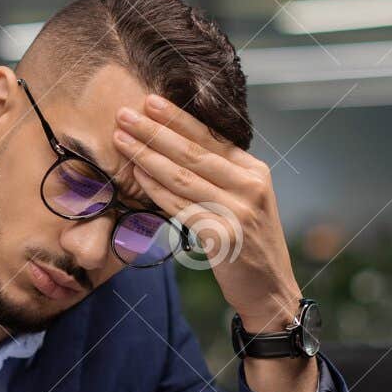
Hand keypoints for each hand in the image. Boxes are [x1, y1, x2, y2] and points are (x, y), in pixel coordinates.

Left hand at [112, 94, 301, 332]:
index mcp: (254, 171)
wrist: (270, 289)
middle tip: (124, 114)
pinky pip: (180, 207)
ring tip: (121, 139)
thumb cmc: (249, 244)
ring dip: (147, 155)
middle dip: (155, 130)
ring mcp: (238, 210)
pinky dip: (155, 190)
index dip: (178, 118)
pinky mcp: (222, 235)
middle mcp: (249, 186)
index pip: (210, 137)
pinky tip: (136, 175)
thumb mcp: (244, 201)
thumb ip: (221, 175)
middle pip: (193, 152)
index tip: (150, 102)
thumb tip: (177, 147)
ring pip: (183, 176)